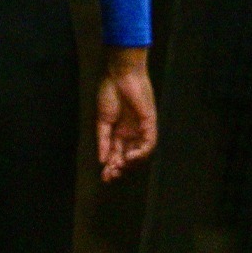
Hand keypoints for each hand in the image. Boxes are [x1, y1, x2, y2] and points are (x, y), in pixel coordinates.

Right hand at [97, 46, 157, 182]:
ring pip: (140, 152)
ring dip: (130, 163)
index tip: (104, 176)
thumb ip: (103, 140)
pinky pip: (149, 141)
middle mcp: (131, 131)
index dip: (111, 165)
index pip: (116, 153)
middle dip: (119, 168)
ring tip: (119, 169)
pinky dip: (140, 151)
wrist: (120, 75)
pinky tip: (129, 157)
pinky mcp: (150, 122)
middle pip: (128, 155)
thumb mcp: (103, 120)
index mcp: (119, 130)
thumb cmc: (109, 92)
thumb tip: (101, 159)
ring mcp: (141, 127)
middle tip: (110, 177)